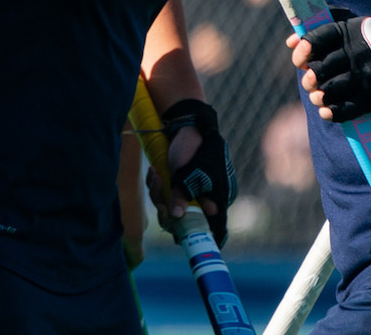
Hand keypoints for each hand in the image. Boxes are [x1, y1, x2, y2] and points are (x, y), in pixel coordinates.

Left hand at [152, 107, 235, 244]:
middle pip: (183, 218)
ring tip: (155, 173)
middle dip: (165, 204)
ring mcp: (192, 191)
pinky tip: (154, 171)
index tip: (189, 244)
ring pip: (170, 205)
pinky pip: (165, 193)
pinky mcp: (179, 184)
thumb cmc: (194, 149)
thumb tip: (178, 217)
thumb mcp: (187, 173)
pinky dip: (157, 184)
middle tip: (158, 185)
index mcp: (217, 199)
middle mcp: (205, 198)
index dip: (202, 237)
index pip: (214, 228)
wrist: (188, 125)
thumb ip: (183, 195)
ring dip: (158, 191)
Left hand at [291, 8, 370, 120]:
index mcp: (350, 31)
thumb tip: (290, 42)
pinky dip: (333, 112)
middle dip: (310, 78)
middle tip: (310, 82)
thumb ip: (320, 30)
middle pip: (321, 68)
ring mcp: (369, 76)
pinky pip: (348, 109)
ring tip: (317, 97)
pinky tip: (326, 111)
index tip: (299, 61)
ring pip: (332, 90)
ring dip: (318, 96)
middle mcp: (359, 52)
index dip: (303, 51)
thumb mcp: (352, 28)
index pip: (317, 38)